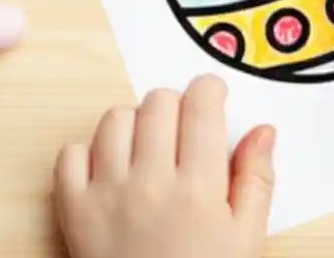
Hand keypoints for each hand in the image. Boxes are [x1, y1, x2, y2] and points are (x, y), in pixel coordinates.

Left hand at [54, 75, 275, 257]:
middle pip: (158, 103)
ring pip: (115, 119)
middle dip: (176, 106)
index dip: (209, 90)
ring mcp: (106, 195)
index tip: (212, 98)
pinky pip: (70, 154)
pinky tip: (111, 171)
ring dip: (135, 124)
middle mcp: (150, 183)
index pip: (201, 105)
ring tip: (149, 149)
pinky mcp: (73, 211)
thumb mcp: (246, 242)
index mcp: (199, 189)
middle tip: (185, 131)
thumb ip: (256, 181)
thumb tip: (263, 131)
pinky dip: (88, 153)